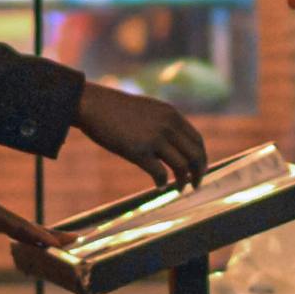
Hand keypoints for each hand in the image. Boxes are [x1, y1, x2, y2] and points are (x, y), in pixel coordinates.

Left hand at [0, 155, 55, 262]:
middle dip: (51, 233)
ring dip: (41, 235)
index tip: (57, 245)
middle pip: (30, 225)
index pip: (21, 226)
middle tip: (76, 239)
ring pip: (23, 226)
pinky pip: (12, 228)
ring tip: (62, 243)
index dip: (39, 236)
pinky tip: (31, 241)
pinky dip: (26, 235)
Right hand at [75, 82, 208, 187]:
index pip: (197, 140)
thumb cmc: (117, 110)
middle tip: (195, 185)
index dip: (201, 159)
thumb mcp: (149, 110)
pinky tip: (159, 186)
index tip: (199, 170)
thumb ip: (165, 124)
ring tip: (179, 189)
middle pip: (195, 155)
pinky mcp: (138, 151)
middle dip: (198, 173)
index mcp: (172, 114)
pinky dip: (162, 183)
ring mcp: (154, 138)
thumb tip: (176, 146)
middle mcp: (167, 125)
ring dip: (183, 181)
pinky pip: (160, 173)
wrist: (93, 104)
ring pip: (181, 166)